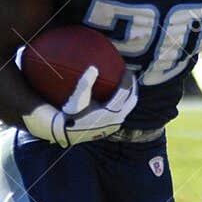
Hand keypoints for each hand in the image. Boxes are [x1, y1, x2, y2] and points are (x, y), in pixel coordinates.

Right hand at [22, 65, 137, 146]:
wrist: (68, 132)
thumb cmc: (72, 114)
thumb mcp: (78, 98)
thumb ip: (86, 83)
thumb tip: (94, 68)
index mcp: (111, 112)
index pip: (124, 92)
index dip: (127, 79)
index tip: (127, 70)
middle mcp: (117, 119)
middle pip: (131, 99)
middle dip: (133, 86)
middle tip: (130, 75)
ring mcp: (116, 125)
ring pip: (129, 107)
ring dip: (129, 95)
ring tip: (127, 84)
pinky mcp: (113, 127)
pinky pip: (123, 112)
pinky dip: (124, 103)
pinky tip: (119, 97)